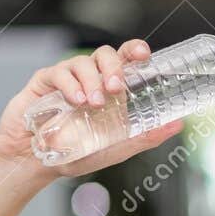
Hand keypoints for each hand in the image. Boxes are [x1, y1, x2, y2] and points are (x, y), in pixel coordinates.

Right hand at [0, 39, 186, 177]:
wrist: (37, 164)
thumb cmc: (76, 154)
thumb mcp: (116, 148)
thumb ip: (145, 136)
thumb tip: (177, 125)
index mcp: (108, 88)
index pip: (124, 59)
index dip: (134, 50)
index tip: (144, 54)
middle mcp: (89, 79)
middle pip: (105, 54)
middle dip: (113, 66)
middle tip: (115, 88)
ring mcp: (66, 78)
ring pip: (82, 62)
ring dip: (91, 81)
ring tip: (92, 104)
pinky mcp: (44, 83)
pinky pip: (58, 72)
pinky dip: (69, 85)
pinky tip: (75, 102)